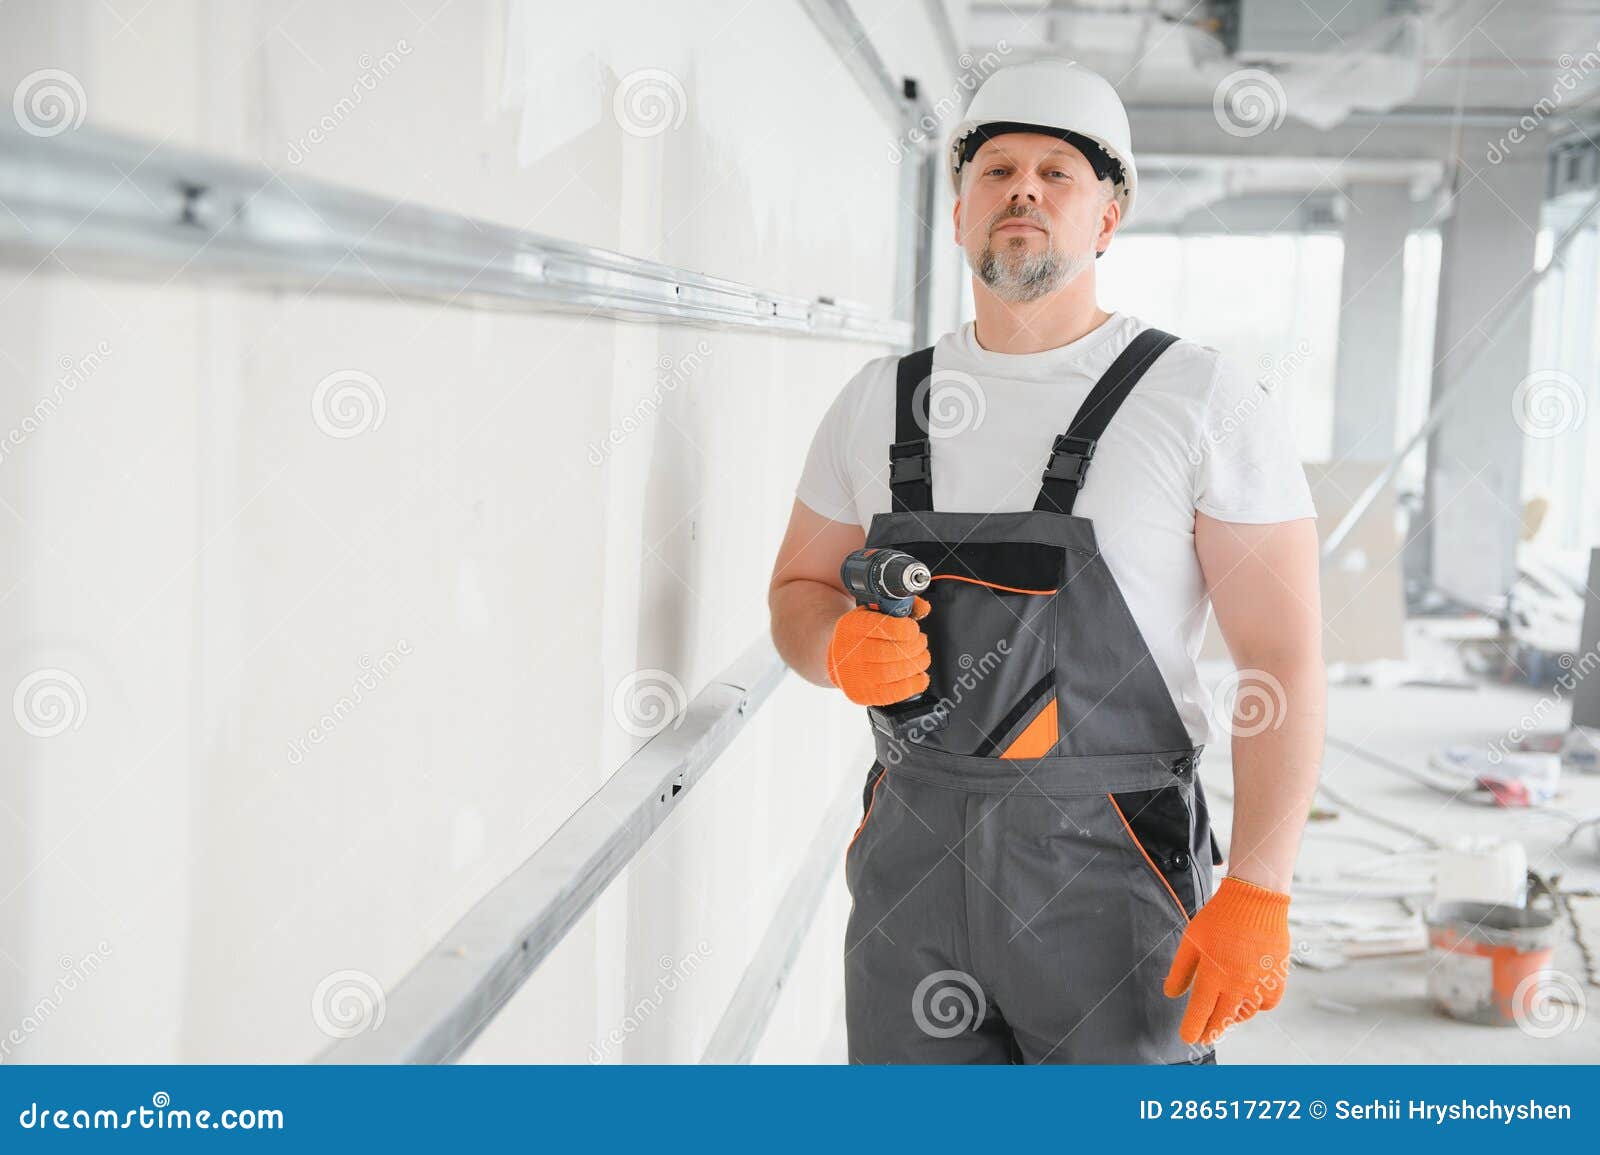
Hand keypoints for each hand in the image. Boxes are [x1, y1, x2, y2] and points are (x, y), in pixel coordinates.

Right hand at [825, 596, 931, 705]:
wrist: (839, 657)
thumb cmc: (861, 634)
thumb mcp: (874, 613)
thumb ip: (900, 606)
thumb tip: (923, 608)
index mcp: (853, 626)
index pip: (884, 627)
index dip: (907, 629)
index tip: (914, 629)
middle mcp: (851, 651)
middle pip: (892, 652)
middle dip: (916, 647)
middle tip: (921, 643)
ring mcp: (856, 675)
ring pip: (895, 672)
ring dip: (917, 665)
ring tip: (921, 658)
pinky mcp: (863, 694)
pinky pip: (895, 693)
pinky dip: (914, 684)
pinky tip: (919, 676)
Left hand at [1162, 876, 1290, 1045]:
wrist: (1255, 900)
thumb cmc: (1219, 918)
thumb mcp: (1191, 940)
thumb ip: (1180, 970)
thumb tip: (1171, 995)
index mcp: (1212, 974)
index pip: (1199, 1012)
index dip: (1192, 1029)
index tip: (1188, 1038)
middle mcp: (1237, 984)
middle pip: (1221, 1019)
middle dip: (1210, 1030)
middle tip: (1203, 1037)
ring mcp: (1258, 984)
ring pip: (1243, 1014)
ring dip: (1231, 1016)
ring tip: (1222, 1015)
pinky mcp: (1276, 980)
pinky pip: (1265, 1005)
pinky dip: (1255, 1006)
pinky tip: (1246, 1001)